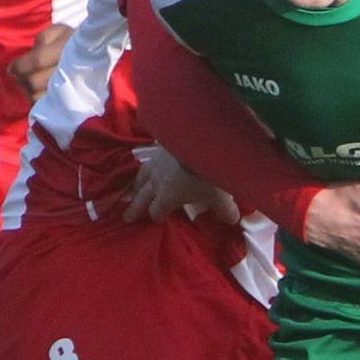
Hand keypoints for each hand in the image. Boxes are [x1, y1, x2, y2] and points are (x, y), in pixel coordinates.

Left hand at [4, 24, 66, 102]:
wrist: (102, 55)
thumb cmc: (73, 41)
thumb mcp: (58, 32)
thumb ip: (42, 40)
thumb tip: (25, 60)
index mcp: (67, 49)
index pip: (37, 60)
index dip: (20, 66)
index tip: (10, 69)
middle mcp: (71, 70)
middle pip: (35, 82)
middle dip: (22, 79)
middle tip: (19, 75)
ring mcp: (72, 88)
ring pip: (38, 96)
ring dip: (29, 91)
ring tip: (30, 83)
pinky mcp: (72, 102)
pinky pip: (46, 106)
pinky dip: (38, 100)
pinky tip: (40, 92)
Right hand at [122, 145, 241, 227]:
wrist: (199, 139)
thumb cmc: (206, 173)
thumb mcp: (220, 195)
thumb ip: (225, 209)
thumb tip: (232, 220)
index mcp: (167, 196)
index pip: (156, 211)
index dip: (157, 216)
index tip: (159, 219)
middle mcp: (156, 181)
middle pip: (141, 198)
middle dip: (135, 208)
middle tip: (127, 216)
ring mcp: (155, 161)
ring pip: (140, 176)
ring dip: (135, 186)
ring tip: (131, 191)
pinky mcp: (159, 145)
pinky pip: (149, 158)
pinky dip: (146, 165)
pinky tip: (148, 163)